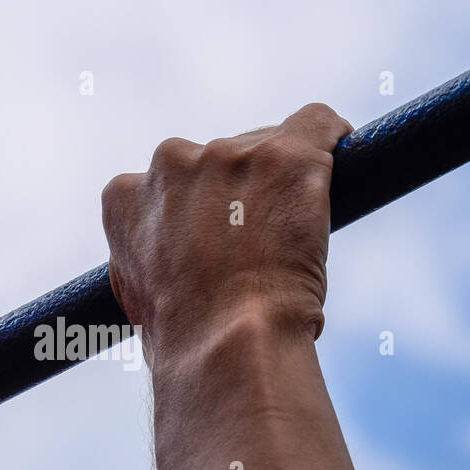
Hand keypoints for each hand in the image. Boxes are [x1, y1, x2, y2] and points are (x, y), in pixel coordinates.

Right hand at [101, 103, 351, 359]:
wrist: (227, 344)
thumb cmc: (188, 341)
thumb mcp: (143, 297)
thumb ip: (154, 259)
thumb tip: (178, 271)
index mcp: (126, 197)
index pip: (166, 183)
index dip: (196, 210)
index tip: (217, 238)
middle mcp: (171, 164)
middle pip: (216, 160)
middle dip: (237, 192)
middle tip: (260, 244)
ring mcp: (230, 155)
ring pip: (266, 148)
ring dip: (280, 182)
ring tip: (295, 238)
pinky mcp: (286, 155)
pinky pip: (317, 124)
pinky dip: (331, 138)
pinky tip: (344, 163)